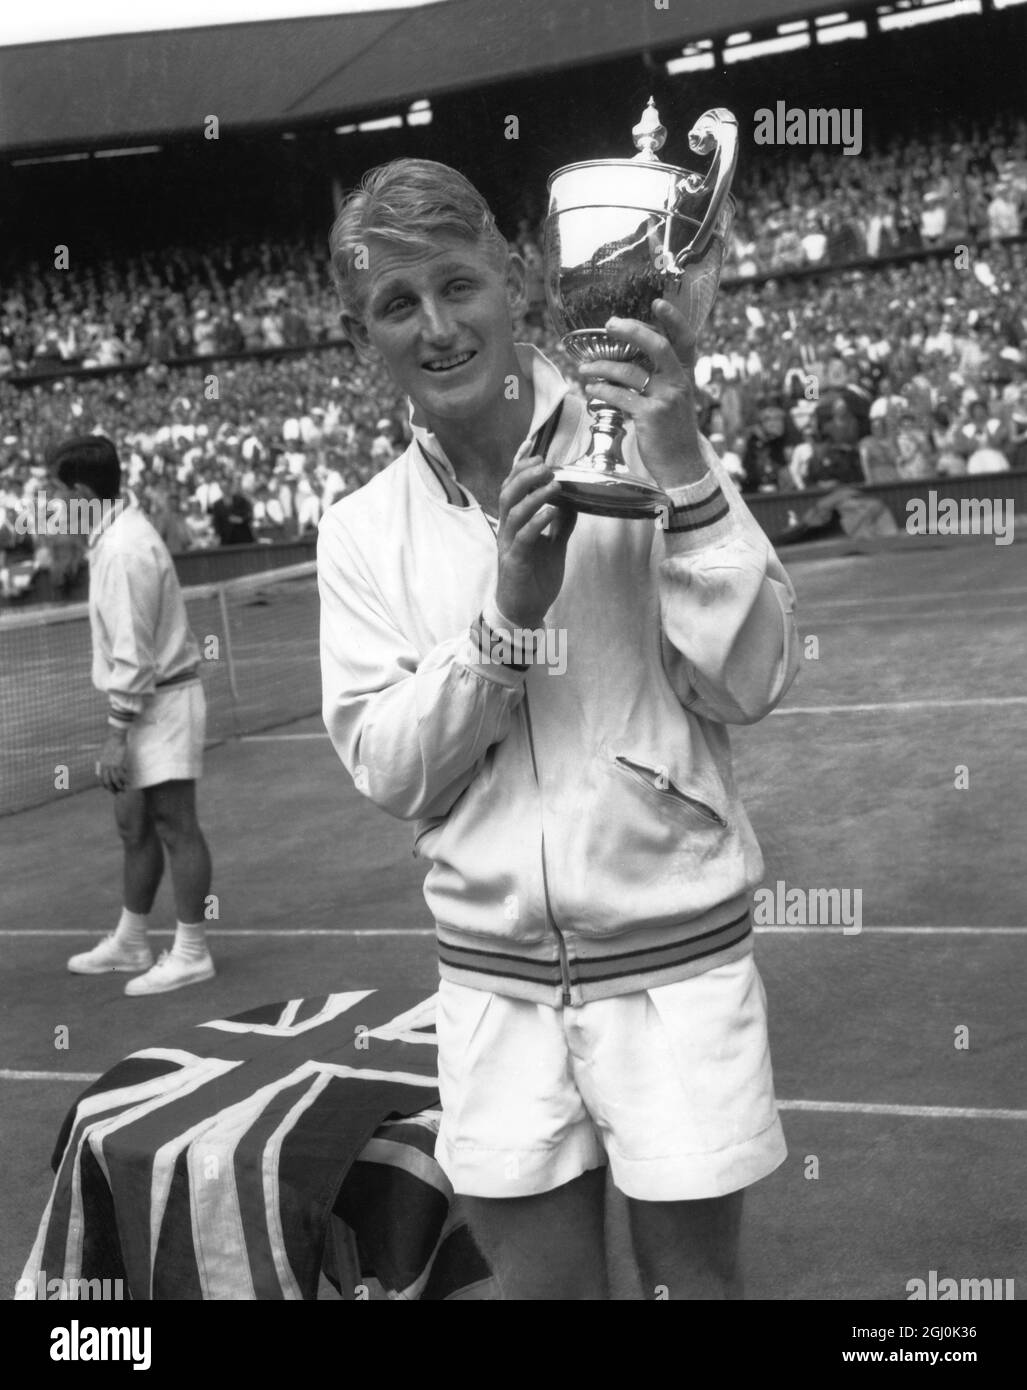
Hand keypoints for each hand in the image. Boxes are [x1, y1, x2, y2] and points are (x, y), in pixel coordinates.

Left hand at [97, 731, 129, 792]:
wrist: (116, 736)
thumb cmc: (111, 743)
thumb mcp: (104, 752)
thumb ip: (103, 761)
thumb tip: (104, 768)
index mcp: (100, 764)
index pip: (101, 779)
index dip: (105, 786)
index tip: (110, 789)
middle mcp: (105, 766)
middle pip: (107, 782)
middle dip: (112, 789)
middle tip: (118, 793)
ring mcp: (112, 765)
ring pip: (115, 780)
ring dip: (120, 786)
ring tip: (124, 789)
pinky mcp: (119, 762)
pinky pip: (122, 774)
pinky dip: (125, 780)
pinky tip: (129, 781)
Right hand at [495, 453, 576, 629]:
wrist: (524, 612)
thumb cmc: (534, 579)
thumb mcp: (554, 546)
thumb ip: (561, 524)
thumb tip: (572, 502)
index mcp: (516, 523)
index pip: (513, 487)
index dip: (519, 465)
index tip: (531, 444)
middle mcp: (508, 529)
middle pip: (509, 493)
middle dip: (525, 474)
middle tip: (546, 464)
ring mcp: (509, 544)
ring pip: (513, 511)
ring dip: (533, 494)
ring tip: (552, 483)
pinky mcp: (514, 561)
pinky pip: (522, 536)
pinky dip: (536, 521)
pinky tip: (550, 511)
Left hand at [577, 299, 704, 489]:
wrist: (682, 467)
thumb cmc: (673, 434)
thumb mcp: (675, 402)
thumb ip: (661, 380)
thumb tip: (629, 362)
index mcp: (686, 376)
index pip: (686, 340)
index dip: (674, 319)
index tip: (658, 302)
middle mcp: (679, 383)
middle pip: (657, 346)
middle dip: (632, 330)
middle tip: (610, 323)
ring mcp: (665, 399)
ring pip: (630, 372)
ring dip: (602, 367)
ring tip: (585, 368)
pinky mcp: (649, 416)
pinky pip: (619, 396)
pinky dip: (601, 390)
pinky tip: (591, 389)